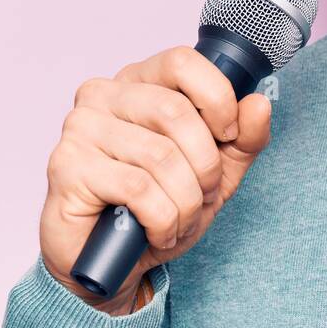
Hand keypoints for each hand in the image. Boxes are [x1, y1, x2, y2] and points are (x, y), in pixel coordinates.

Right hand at [39, 46, 271, 312]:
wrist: (114, 266)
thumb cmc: (158, 209)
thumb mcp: (216, 173)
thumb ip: (243, 138)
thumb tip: (259, 103)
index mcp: (138, 83)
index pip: (181, 62)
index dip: (217, 98)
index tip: (227, 136)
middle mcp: (103, 96)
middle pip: (175, 112)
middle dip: (205, 165)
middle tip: (204, 194)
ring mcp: (80, 129)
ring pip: (160, 156)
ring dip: (186, 201)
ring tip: (180, 220)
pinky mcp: (67, 168)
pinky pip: (138, 189)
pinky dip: (163, 219)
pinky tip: (158, 232)